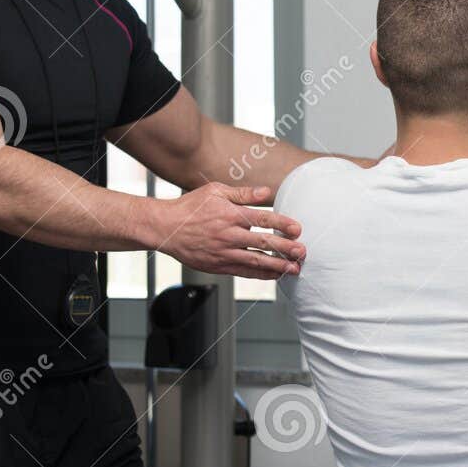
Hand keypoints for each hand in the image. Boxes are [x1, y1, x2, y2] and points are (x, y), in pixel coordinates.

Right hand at [156, 183, 304, 279]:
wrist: (165, 228)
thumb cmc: (190, 207)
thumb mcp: (215, 191)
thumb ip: (243, 194)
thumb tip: (266, 192)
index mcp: (230, 214)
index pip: (263, 219)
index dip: (282, 224)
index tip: (298, 229)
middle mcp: (228, 235)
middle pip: (263, 242)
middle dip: (286, 248)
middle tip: (303, 251)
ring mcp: (223, 252)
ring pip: (256, 261)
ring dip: (277, 265)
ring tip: (294, 268)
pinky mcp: (218, 265)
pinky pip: (243, 272)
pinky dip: (260, 274)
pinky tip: (274, 275)